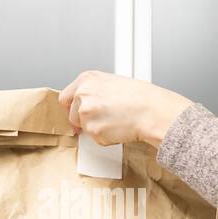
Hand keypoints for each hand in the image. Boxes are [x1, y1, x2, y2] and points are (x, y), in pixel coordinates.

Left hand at [58, 70, 192, 146]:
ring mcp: (86, 113)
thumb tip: (87, 103)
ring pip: (84, 128)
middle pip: (72, 115)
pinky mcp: (93, 131)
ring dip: (97, 129)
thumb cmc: (140, 97)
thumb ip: (94, 91)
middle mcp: (83, 94)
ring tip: (116, 120)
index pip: (65, 97)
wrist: (152, 111)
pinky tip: (119, 128)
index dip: (71, 108)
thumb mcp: (113, 82)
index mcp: (87, 79)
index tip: (75, 113)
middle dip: (83, 121)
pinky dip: (107, 138)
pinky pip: (96, 139)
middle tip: (101, 121)